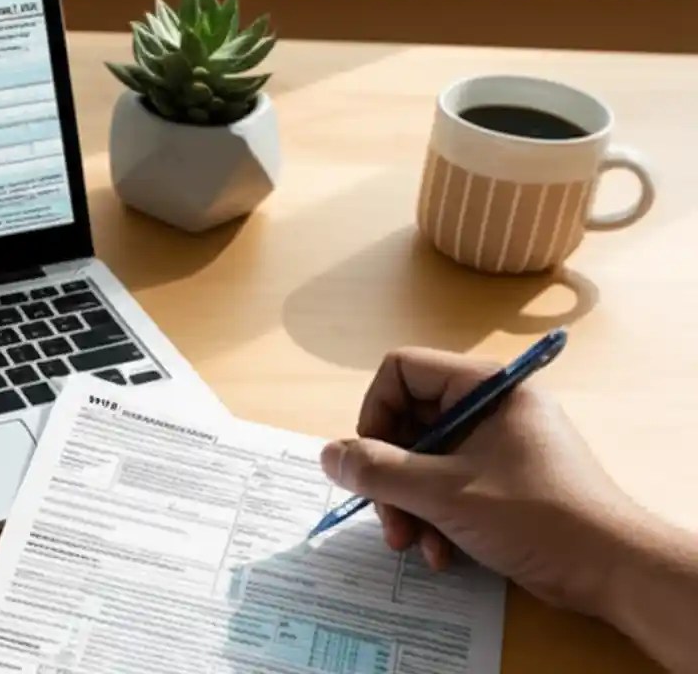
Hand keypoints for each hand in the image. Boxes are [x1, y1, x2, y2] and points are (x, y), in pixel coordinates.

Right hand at [320, 348, 639, 615]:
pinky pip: (448, 485)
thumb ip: (380, 471)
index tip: (369, 460)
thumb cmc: (535, 516)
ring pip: (423, 461)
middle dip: (391, 477)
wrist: (613, 569)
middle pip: (408, 423)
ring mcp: (496, 444)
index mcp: (484, 386)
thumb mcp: (445, 493)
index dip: (375, 413)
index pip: (402, 371)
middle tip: (388, 520)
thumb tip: (327, 455)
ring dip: (409, 506)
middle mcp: (489, 406)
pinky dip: (436, 517)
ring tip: (414, 544)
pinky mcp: (501, 481)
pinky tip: (441, 553)